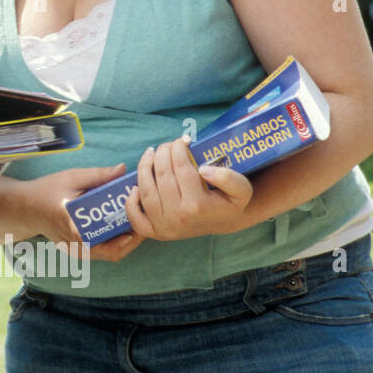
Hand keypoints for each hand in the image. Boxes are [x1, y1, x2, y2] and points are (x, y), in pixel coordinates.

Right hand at [15, 163, 145, 262]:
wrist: (25, 208)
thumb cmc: (46, 191)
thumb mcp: (71, 178)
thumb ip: (98, 175)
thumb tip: (123, 169)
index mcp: (74, 226)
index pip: (108, 235)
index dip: (129, 229)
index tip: (141, 214)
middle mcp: (75, 244)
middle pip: (114, 250)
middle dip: (133, 236)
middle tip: (145, 219)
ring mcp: (76, 252)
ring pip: (111, 254)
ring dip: (127, 241)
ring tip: (137, 223)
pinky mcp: (77, 253)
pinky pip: (103, 253)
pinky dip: (116, 243)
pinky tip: (123, 228)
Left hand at [125, 137, 252, 239]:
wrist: (223, 222)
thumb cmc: (229, 202)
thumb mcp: (241, 189)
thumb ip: (229, 178)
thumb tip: (203, 169)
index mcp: (198, 205)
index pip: (181, 168)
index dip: (179, 149)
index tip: (182, 140)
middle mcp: (178, 217)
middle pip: (162, 176)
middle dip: (162, 153)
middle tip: (167, 145)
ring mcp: (164, 226)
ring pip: (146, 191)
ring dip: (144, 168)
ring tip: (150, 153)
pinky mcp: (155, 232)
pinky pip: (136, 218)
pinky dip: (131, 203)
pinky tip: (135, 186)